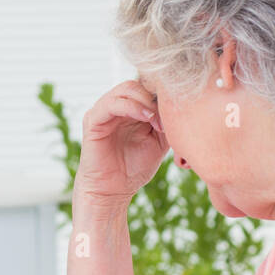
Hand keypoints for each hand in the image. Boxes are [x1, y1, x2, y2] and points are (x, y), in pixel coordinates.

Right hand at [74, 79, 168, 212]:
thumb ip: (166, 121)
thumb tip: (181, 103)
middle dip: (156, 96)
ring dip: (146, 101)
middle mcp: (115, 105)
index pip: (147, 86)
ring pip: (126, 89)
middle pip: (138, 83)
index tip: (179, 106)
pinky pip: (112, 104)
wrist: (113, 191)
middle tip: (168, 116)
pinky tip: (147, 118)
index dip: (163, 93)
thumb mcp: (159, 141)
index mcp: (130, 109)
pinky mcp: (93, 120)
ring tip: (157, 120)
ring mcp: (102, 111)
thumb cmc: (134, 168)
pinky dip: (132, 107)